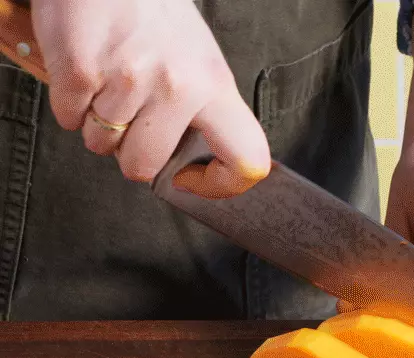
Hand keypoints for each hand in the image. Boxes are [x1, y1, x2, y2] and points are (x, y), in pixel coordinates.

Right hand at [30, 0, 269, 197]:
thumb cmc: (155, 12)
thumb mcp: (199, 57)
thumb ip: (203, 110)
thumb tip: (194, 164)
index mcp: (215, 85)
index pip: (246, 159)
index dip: (220, 183)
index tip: (194, 178)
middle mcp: (177, 86)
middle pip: (142, 166)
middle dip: (129, 153)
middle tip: (130, 118)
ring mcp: (128, 79)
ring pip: (100, 144)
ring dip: (97, 121)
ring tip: (108, 79)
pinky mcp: (80, 70)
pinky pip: (67, 118)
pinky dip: (69, 102)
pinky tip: (85, 70)